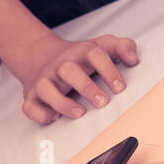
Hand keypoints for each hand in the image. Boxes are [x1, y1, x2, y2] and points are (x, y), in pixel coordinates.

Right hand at [12, 32, 139, 124]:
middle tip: (103, 102)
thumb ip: (122, 47)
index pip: (94, 54)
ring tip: (80, 113)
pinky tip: (55, 117)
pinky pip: (30, 106)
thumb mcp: (101, 46)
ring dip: (62, 102)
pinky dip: (41, 114)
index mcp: (80, 53)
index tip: (120, 87)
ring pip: (45, 88)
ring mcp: (45, 79)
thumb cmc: (78, 58)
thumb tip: (134, 58)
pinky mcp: (32, 95)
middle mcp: (61, 65)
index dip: (108, 70)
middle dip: (86, 86)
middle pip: (69, 69)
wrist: (40, 56)